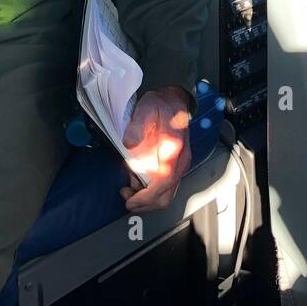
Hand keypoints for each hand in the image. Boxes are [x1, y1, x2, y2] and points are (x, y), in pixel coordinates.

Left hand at [119, 86, 191, 212]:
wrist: (172, 102)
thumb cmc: (160, 106)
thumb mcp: (145, 110)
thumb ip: (137, 126)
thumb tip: (129, 143)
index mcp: (174, 149)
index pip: (165, 182)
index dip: (148, 197)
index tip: (131, 201)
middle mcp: (180, 161)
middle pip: (167, 196)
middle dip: (145, 203)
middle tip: (126, 197)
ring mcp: (179, 165)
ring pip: (166, 195)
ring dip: (146, 199)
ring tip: (129, 188)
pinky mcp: (174, 167)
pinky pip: (165, 188)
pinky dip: (150, 192)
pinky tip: (137, 182)